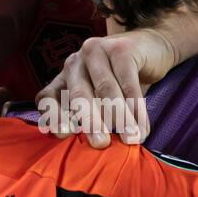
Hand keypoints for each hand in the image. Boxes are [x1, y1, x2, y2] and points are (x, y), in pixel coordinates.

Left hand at [35, 29, 177, 147]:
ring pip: (105, 88)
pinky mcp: (121, 49)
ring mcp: (97, 51)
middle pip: (78, 94)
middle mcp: (75, 63)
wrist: (149, 48)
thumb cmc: (118, 81)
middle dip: (90, 121)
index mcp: (63, 77)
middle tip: (101, 144)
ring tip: (130, 139)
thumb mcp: (98, 98)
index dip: (53, 116)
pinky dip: (137, 108)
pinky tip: (143, 126)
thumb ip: (89, 117)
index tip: (64, 135)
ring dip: (119, 117)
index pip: (48, 97)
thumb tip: (92, 148)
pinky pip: (128, 82)